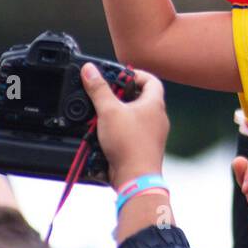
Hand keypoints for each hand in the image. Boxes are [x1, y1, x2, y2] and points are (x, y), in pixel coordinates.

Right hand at [80, 64, 169, 190]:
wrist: (135, 177)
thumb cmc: (129, 144)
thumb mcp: (109, 111)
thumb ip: (99, 89)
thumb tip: (90, 70)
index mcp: (155, 104)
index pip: (151, 80)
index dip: (136, 74)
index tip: (119, 75)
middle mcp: (157, 118)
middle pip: (141, 98)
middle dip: (122, 94)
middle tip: (106, 94)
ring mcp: (152, 134)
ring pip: (135, 116)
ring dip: (117, 113)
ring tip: (101, 112)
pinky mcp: (143, 147)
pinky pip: (131, 132)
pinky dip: (118, 129)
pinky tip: (103, 132)